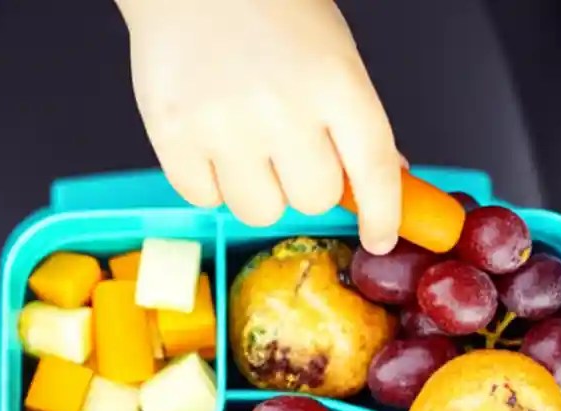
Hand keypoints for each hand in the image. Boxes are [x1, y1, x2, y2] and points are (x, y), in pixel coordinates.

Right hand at [117, 0, 402, 252]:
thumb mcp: (333, 52)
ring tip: (246, 143)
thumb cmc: (266, 6)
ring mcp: (223, 126)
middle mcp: (282, 108)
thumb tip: (386, 180)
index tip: (379, 237)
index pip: (374, 170)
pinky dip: (210, 181)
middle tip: (290, 150)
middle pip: (314, 199)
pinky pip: (204, 199)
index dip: (382, 213)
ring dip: (259, 190)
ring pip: (260, 210)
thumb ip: (356, 118)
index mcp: (335, 81)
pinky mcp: (173, 137)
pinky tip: (210, 139)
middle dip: (307, 184)